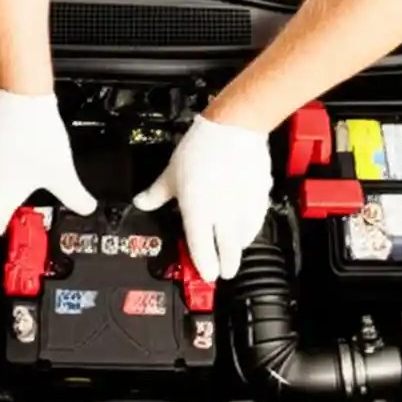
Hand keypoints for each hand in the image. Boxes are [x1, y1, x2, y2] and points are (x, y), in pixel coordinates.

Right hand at [0, 86, 96, 234]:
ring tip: (21, 170)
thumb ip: (74, 196)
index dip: (1, 227)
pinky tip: (15, 149)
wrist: (23, 101)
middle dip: (3, 202)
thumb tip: (85, 207)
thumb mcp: (63, 173)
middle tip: (21, 197)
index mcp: (1, 194)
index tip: (11, 224)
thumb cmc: (36, 138)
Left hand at [134, 116, 271, 280]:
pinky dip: (252, 227)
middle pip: (228, 251)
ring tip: (235, 249)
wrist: (234, 128)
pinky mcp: (259, 196)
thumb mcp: (170, 172)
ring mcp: (243, 207)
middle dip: (227, 265)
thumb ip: (156, 193)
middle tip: (225, 272)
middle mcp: (222, 215)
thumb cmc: (201, 148)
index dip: (205, 266)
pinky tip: (248, 227)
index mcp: (198, 212)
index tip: (207, 274)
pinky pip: (257, 220)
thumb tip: (141, 202)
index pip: (201, 249)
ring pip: (244, 237)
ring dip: (239, 247)